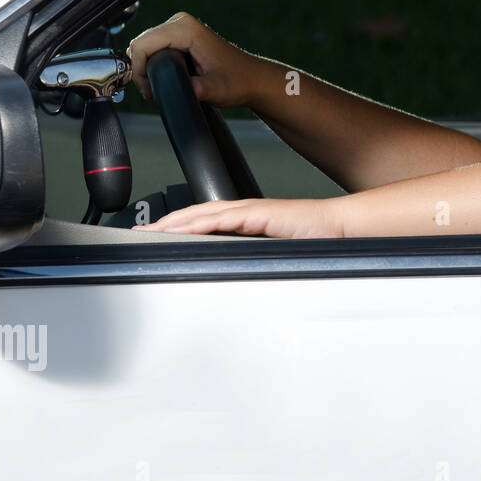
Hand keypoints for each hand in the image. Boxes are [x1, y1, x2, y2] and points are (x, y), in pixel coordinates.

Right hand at [126, 11, 269, 108]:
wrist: (252, 79)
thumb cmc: (238, 82)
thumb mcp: (217, 89)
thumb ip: (200, 89)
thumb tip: (188, 89)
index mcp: (186, 29)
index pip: (141, 44)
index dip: (139, 70)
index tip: (151, 91)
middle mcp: (180, 22)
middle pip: (140, 45)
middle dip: (142, 71)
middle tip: (155, 93)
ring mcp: (179, 27)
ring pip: (145, 47)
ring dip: (147, 69)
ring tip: (160, 88)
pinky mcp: (179, 35)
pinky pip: (153, 48)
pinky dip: (154, 65)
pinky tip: (165, 80)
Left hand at [134, 197, 347, 237]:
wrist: (339, 227)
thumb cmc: (314, 239)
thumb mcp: (274, 249)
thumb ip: (253, 253)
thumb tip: (231, 270)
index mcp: (246, 218)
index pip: (203, 218)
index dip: (177, 225)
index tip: (155, 235)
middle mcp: (243, 210)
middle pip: (194, 213)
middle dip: (165, 222)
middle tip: (140, 234)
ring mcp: (249, 210)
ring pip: (201, 213)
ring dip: (173, 223)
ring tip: (151, 233)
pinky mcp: (257, 214)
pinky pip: (220, 219)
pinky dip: (196, 224)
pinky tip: (179, 231)